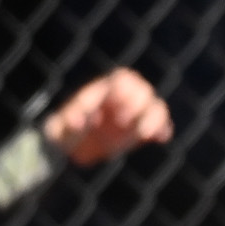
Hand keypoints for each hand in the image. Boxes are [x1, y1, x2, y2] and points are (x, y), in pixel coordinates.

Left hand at [42, 68, 173, 165]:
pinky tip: (160, 139)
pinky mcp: (144, 128)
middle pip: (143, 90)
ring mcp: (136, 112)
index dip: (125, 93)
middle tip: (123, 123)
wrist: (76, 146)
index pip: (124, 79)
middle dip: (139, 106)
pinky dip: (163, 129)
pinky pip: (161, 124)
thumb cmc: (66, 132)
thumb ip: (68, 120)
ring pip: (156, 106)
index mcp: (106, 89)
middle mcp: (125, 97)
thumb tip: (79, 120)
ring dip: (155, 119)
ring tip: (145, 135)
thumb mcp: (61, 127)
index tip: (118, 114)